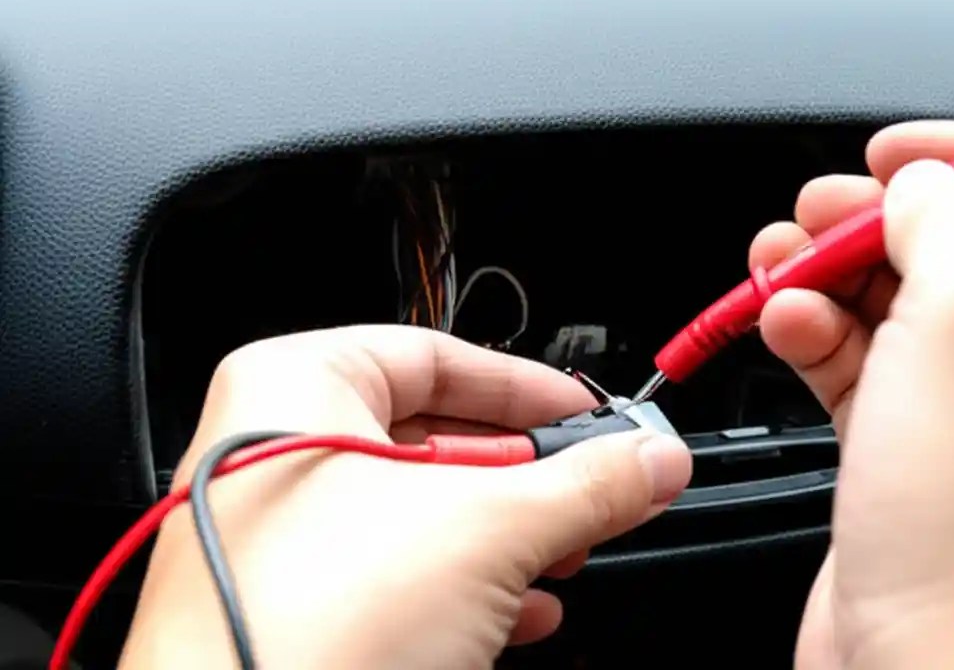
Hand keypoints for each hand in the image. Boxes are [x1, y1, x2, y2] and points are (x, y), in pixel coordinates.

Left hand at [118, 326, 691, 668]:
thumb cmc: (307, 628)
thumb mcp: (489, 530)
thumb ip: (587, 486)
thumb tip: (652, 461)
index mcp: (294, 391)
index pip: (435, 356)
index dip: (526, 387)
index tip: (589, 416)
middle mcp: (270, 455)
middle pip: (433, 438)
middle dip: (525, 477)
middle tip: (591, 490)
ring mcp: (274, 538)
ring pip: (419, 513)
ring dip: (506, 539)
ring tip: (564, 556)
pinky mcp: (291, 609)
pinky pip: (395, 575)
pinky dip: (466, 588)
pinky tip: (522, 613)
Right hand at [750, 121, 953, 668]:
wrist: (932, 638)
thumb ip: (945, 211)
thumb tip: (917, 187)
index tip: (891, 153)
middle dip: (874, 217)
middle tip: (816, 214)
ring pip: (894, 293)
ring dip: (828, 272)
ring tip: (779, 268)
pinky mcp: (913, 436)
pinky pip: (862, 355)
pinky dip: (818, 332)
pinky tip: (786, 327)